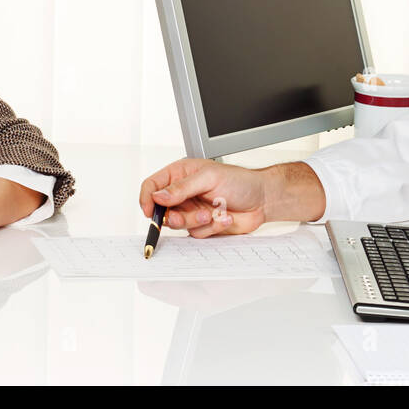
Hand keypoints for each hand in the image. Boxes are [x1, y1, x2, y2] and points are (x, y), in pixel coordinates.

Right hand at [139, 158, 270, 237]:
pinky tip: (223, 216)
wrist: (262, 200)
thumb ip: (182, 188)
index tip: (149, 211)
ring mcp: (191, 210)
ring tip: (213, 212)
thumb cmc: (240, 181)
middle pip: (162, 211)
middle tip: (189, 215)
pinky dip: (211, 227)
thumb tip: (158, 196)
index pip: (152, 186)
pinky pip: (196, 233)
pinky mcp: (201, 225)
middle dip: (175, 216)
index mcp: (180, 175)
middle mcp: (183, 194)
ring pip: (178, 225)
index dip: (147, 199)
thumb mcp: (209, 177)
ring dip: (196, 221)